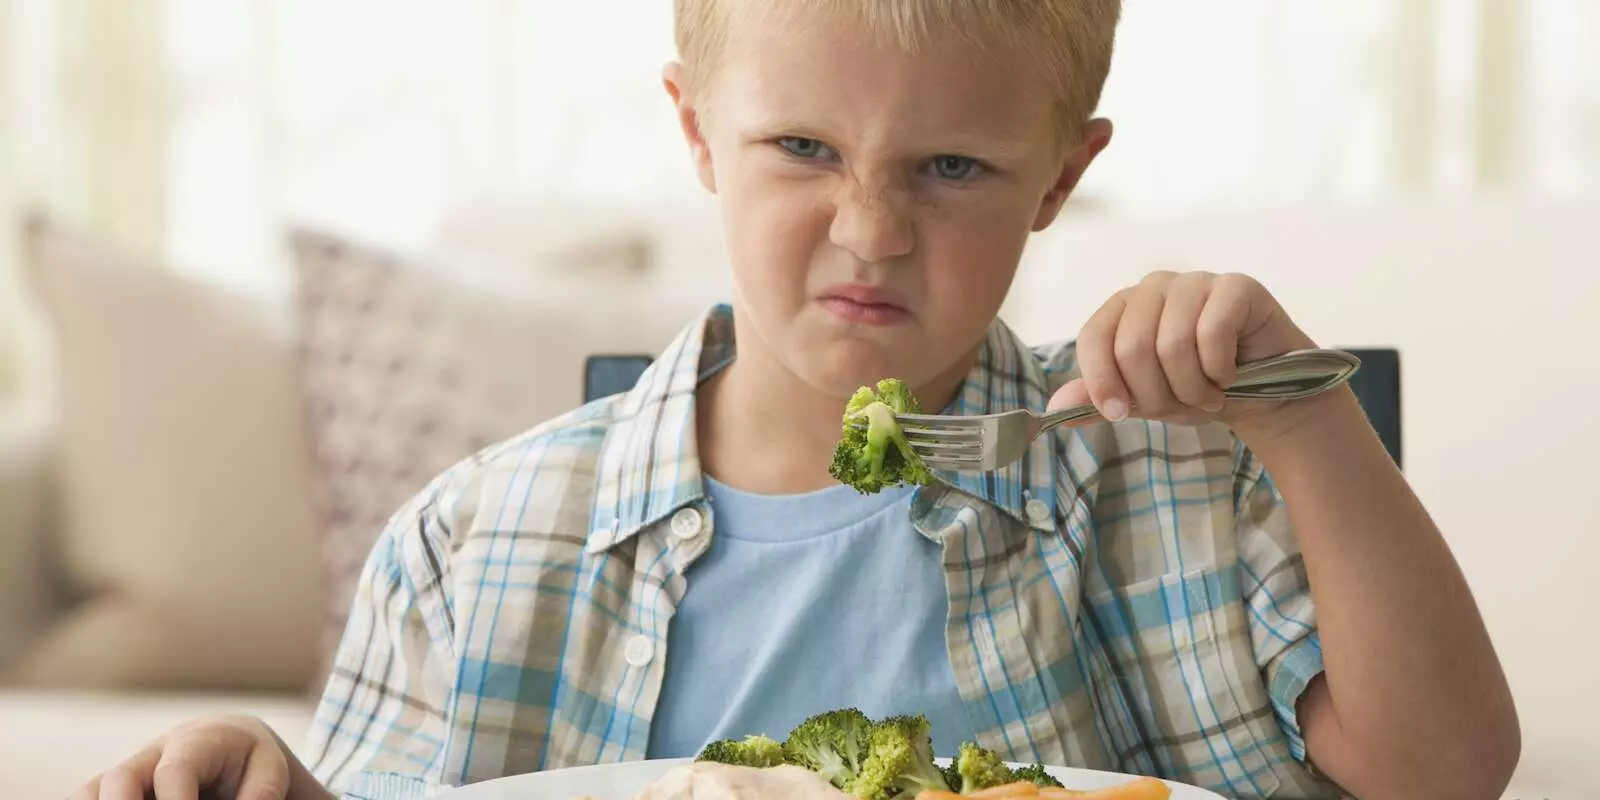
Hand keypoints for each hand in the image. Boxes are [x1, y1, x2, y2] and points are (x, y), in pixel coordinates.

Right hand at [74, 714, 327, 799]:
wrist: (224, 743)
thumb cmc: (247, 760)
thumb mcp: (268, 770)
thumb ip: (261, 794)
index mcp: (194, 743)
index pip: (175, 772)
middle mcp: (151, 755)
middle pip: (119, 778)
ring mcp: (127, 773)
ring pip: (89, 790)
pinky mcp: (112, 791)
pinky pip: (88, 799)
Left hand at [1050, 270, 1319, 435]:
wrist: (1264, 393)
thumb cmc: (1197, 389)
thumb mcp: (1141, 401)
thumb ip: (1098, 400)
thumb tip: (1054, 409)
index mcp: (1123, 308)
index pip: (1094, 338)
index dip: (1102, 381)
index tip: (1119, 414)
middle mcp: (1154, 287)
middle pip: (1132, 347)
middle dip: (1157, 394)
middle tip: (1182, 406)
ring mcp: (1195, 281)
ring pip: (1172, 344)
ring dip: (1192, 388)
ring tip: (1208, 395)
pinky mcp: (1236, 286)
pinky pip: (1212, 332)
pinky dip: (1219, 370)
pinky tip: (1230, 374)